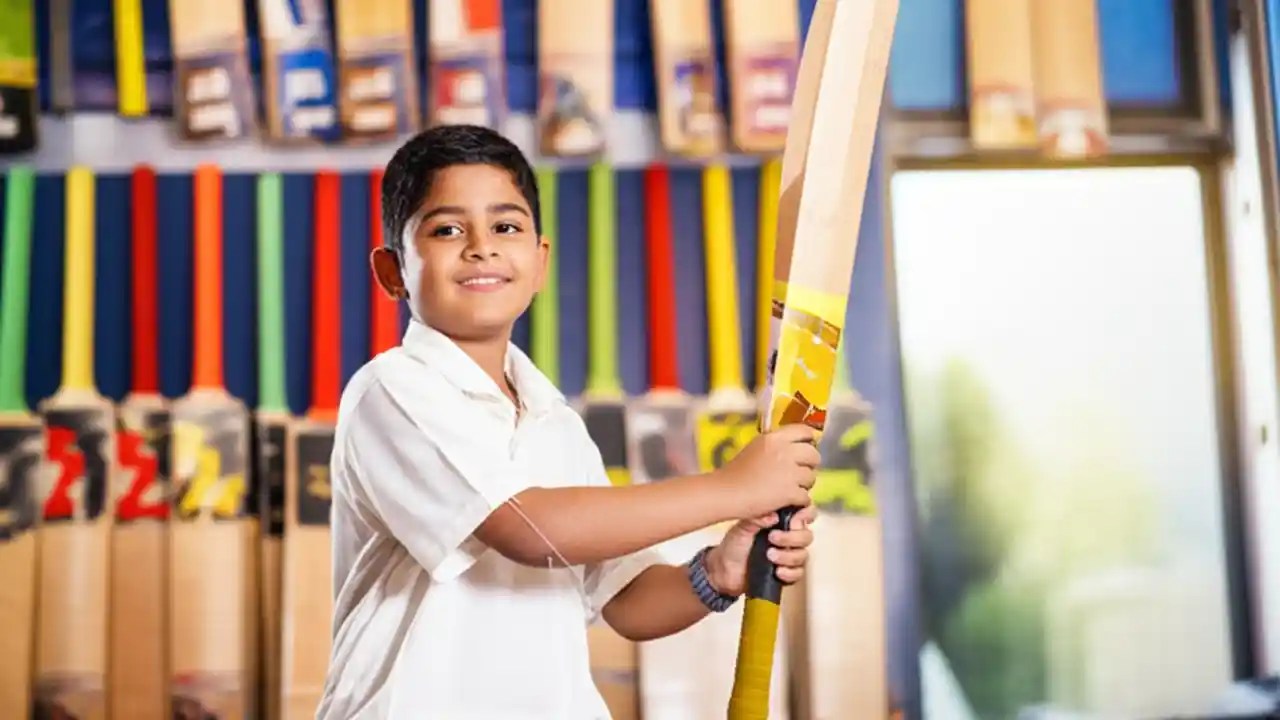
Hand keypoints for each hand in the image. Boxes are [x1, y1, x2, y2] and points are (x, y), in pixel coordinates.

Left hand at [704, 504, 818, 595]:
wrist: (724, 570)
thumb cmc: (733, 546)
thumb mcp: (742, 528)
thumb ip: (757, 519)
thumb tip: (773, 514)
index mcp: (780, 522)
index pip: (803, 514)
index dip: (805, 515)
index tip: (794, 519)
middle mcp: (787, 538)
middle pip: (806, 536)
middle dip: (792, 538)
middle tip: (772, 538)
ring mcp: (787, 556)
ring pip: (803, 555)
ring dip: (788, 556)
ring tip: (770, 555)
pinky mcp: (786, 573)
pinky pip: (798, 574)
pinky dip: (789, 572)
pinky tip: (777, 571)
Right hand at [718, 424, 819, 517]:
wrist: (725, 493)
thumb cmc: (735, 474)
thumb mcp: (756, 448)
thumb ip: (775, 445)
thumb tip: (796, 448)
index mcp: (774, 438)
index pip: (804, 431)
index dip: (809, 441)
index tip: (806, 449)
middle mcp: (784, 451)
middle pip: (814, 455)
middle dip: (809, 465)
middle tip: (799, 474)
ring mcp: (788, 472)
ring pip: (811, 477)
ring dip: (804, 485)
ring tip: (789, 489)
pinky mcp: (789, 492)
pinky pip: (806, 496)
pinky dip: (798, 501)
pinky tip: (787, 502)